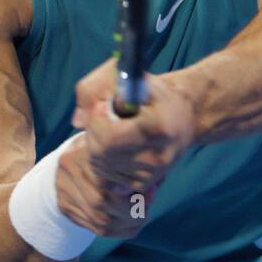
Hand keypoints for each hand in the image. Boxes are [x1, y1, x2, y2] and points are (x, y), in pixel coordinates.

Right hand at [55, 133, 151, 238]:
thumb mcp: (122, 151)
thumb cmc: (108, 152)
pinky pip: (95, 228)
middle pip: (101, 201)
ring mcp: (63, 190)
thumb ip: (139, 166)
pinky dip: (118, 231)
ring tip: (142, 217)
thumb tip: (154, 188)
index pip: (109, 179)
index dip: (134, 191)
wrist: (74, 159)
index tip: (152, 191)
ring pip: (99, 218)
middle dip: (131, 210)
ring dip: (127, 224)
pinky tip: (130, 225)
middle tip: (147, 208)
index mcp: (82, 151)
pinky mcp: (65, 206)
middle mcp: (68, 170)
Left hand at [70, 58, 196, 196]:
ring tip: (113, 131)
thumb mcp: (131, 78)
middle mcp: (158, 155)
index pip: (109, 138)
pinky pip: (108, 178)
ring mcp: (152, 173)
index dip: (96, 121)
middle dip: (93, 133)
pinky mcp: (146, 184)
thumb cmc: (154, 93)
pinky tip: (117, 147)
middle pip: (101, 154)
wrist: (184, 118)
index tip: (102, 107)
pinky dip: (104, 161)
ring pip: (101, 166)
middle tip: (103, 119)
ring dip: (96, 147)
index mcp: (158, 127)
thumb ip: (99, 88)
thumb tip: (77, 121)